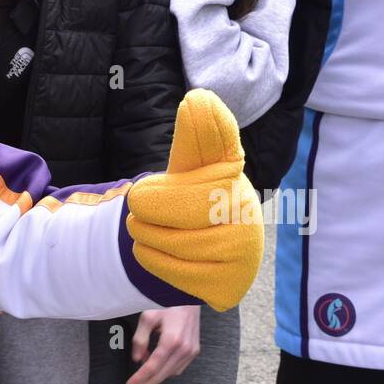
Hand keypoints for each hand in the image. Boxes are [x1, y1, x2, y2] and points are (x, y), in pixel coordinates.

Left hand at [125, 89, 263, 311]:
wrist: (210, 247)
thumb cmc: (193, 194)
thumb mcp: (189, 163)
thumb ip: (194, 135)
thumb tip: (200, 98)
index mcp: (234, 172)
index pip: (220, 142)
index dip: (205, 126)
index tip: (195, 99)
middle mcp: (246, 210)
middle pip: (183, 204)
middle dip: (148, 208)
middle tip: (137, 209)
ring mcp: (244, 251)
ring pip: (176, 243)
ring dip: (145, 236)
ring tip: (144, 229)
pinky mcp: (230, 285)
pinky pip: (176, 273)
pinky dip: (152, 261)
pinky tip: (152, 250)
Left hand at [125, 306, 199, 383]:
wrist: (190, 295)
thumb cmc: (168, 302)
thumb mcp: (148, 316)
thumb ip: (140, 338)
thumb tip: (137, 359)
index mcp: (171, 340)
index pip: (152, 367)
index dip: (139, 379)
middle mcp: (184, 348)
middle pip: (161, 375)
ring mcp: (191, 351)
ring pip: (169, 373)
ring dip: (154, 378)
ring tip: (139, 378)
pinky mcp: (194, 351)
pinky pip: (177, 368)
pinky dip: (165, 370)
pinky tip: (155, 366)